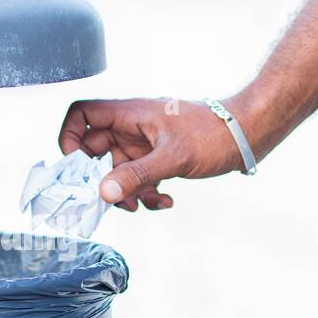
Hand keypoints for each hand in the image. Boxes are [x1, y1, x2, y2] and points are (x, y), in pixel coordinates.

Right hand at [59, 97, 243, 210]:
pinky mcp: (158, 158)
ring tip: (144, 203)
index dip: (70, 138)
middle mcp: (132, 127)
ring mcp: (144, 143)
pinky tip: (165, 200)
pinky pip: (139, 178)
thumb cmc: (213, 134)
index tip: (76, 167)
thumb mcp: (173, 157)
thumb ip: (137, 175)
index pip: (82, 115)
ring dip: (127, 192)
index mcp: (130, 114)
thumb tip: (104, 193)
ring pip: (118, 170)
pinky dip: (146, 193)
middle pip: (95, 151)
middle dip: (101, 179)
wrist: (247, 135)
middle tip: (111, 199)